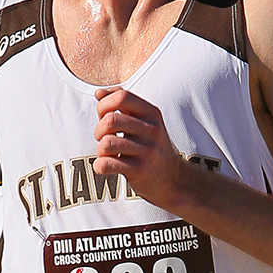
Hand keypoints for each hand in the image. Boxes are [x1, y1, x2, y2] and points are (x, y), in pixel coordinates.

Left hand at [92, 88, 187, 206]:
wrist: (173, 180)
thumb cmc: (151, 147)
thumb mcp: (144, 121)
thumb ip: (122, 104)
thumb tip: (98, 93)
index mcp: (151, 113)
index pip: (122, 96)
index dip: (104, 105)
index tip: (104, 118)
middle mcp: (152, 130)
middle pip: (110, 120)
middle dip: (99, 130)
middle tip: (104, 139)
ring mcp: (147, 151)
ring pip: (106, 143)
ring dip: (100, 150)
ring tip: (108, 154)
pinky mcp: (140, 171)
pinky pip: (106, 164)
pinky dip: (100, 166)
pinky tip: (106, 167)